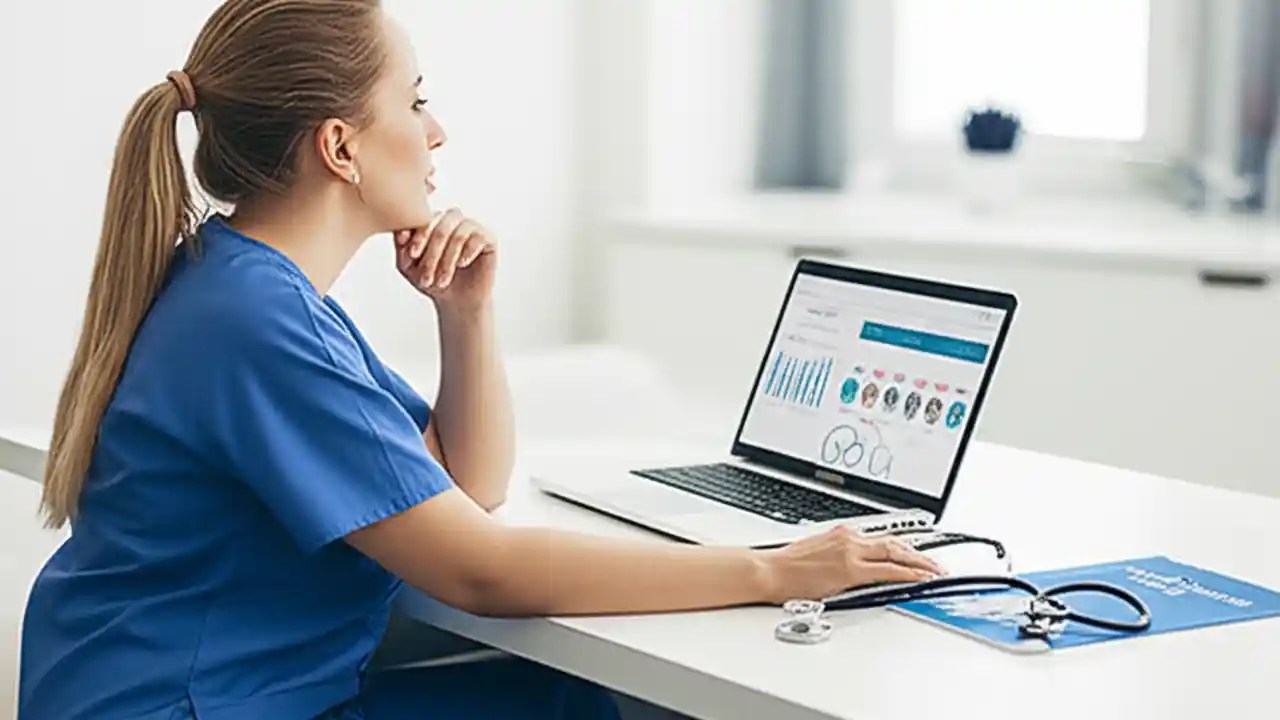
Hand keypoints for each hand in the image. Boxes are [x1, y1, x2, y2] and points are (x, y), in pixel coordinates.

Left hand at [395, 208, 496, 308]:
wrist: (456, 302)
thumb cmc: (431, 280)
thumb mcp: (407, 266)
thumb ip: (401, 247)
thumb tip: (400, 232)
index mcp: (431, 221)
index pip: (425, 218)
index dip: (418, 234)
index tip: (412, 254)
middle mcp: (451, 220)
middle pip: (441, 225)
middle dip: (432, 252)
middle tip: (426, 277)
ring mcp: (471, 227)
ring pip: (458, 233)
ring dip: (448, 259)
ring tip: (441, 280)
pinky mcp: (488, 238)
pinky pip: (478, 237)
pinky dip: (468, 252)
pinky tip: (462, 264)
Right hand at [760, 525, 943, 603]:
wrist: (770, 570)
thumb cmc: (786, 566)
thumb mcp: (818, 552)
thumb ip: (840, 555)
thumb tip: (854, 567)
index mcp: (841, 534)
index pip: (881, 538)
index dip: (904, 546)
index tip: (917, 552)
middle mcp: (849, 538)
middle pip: (894, 543)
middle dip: (919, 554)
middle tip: (936, 564)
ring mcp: (851, 553)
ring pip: (895, 553)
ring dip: (919, 562)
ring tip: (935, 571)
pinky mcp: (850, 570)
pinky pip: (887, 571)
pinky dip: (908, 573)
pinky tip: (919, 578)